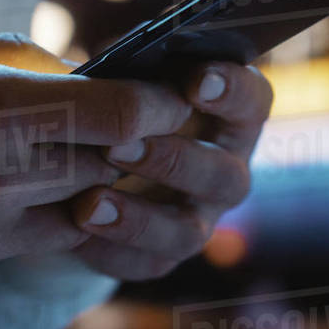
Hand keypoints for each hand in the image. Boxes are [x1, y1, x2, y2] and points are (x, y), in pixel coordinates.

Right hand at [0, 26, 191, 297]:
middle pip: (104, 168)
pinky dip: (18, 219)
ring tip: (54, 155)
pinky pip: (15, 246)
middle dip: (121, 146)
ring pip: (71, 217)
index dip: (157, 106)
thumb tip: (81, 75)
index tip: (172, 98)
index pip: (118, 117)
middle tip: (127, 124)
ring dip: (76, 188)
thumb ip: (18, 62)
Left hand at [67, 62, 272, 279]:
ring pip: (187, 231)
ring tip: (89, 203)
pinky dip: (110, 248)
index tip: (196, 82)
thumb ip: (128, 70)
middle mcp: (226, 169)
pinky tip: (75, 229)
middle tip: (117, 145)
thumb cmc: (115, 96)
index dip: (231, 91)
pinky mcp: (163, 254)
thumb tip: (110, 66)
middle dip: (172, 160)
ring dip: (139, 218)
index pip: (253, 101)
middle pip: (223, 175)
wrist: (83, 150)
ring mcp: (199, 217)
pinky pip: (145, 262)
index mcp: (232, 115)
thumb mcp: (121, 73)